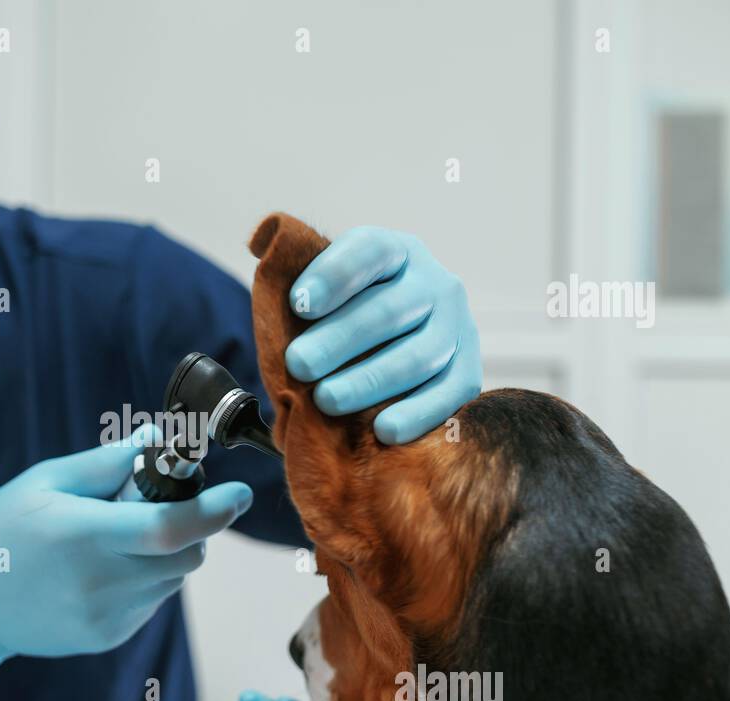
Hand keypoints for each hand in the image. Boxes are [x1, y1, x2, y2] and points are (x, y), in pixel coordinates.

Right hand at [0, 427, 252, 690]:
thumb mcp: (42, 482)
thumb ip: (106, 463)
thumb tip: (160, 439)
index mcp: (85, 536)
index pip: (173, 528)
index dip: (216, 510)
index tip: (239, 493)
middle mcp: (102, 582)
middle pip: (187, 555)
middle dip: (190, 527)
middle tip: (150, 506)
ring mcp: (107, 617)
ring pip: (172, 579)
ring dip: (163, 553)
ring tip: (111, 540)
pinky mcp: (107, 637)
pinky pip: (150, 602)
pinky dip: (141, 579)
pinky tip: (96, 571)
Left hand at [284, 226, 481, 442]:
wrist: (393, 346)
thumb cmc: (344, 314)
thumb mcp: (325, 283)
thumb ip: (293, 267)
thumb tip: (262, 241)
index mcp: (395, 252)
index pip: (370, 252)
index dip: (334, 276)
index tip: (299, 303)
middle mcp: (434, 283)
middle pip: (389, 310)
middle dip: (339, 339)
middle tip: (298, 364)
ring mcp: (456, 328)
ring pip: (419, 355)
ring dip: (370, 380)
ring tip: (326, 400)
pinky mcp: (466, 371)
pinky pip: (449, 393)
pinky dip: (417, 413)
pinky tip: (383, 429)